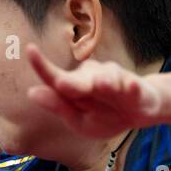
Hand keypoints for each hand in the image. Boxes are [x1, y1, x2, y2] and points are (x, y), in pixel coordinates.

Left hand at [25, 45, 163, 139]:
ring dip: (105, 83)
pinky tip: (130, 85)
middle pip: (79, 80)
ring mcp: (115, 80)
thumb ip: (58, 106)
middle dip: (73, 84)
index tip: (30, 49)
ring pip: (107, 78)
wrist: (140, 114)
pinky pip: (132, 86)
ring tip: (103, 86)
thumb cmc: (105, 116)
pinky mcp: (136, 87)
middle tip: (62, 84)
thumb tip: (31, 93)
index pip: (55, 78)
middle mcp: (92, 78)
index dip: (42, 65)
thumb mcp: (79, 120)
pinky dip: (131, 87)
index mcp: (75, 87)